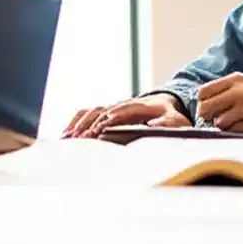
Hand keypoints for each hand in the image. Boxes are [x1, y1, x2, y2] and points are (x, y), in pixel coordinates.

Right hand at [63, 93, 190, 137]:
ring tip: (67, 138)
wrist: (164, 103)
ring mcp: (112, 107)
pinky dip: (75, 122)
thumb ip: (168, 124)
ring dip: (79, 124)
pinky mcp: (105, 112)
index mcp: (141, 106)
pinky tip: (65, 134)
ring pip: (91, 111)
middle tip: (79, 139)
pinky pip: (86, 114)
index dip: (111, 117)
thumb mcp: (177, 121)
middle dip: (90, 124)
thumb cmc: (170, 116)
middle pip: (102, 111)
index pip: (123, 110)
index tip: (101, 128)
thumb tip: (154, 126)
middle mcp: (123, 104)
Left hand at [196, 73, 242, 133]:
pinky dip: (237, 132)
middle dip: (208, 116)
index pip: (203, 92)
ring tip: (238, 122)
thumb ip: (230, 90)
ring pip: (219, 122)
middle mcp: (239, 91)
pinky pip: (234, 131)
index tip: (210, 108)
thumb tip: (206, 103)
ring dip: (225, 126)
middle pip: (205, 108)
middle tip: (219, 118)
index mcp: (236, 79)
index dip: (203, 103)